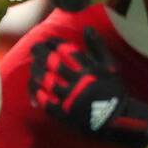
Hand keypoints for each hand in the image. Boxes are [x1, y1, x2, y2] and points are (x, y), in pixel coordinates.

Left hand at [29, 26, 147, 147]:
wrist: (115, 120)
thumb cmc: (112, 90)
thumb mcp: (109, 67)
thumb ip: (97, 47)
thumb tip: (87, 28)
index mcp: (89, 70)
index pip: (65, 50)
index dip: (54, 43)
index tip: (48, 41)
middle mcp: (77, 83)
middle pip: (52, 63)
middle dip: (40, 53)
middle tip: (34, 48)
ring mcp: (69, 99)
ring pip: (45, 81)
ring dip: (36, 71)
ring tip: (33, 65)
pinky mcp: (63, 114)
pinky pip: (45, 101)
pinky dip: (38, 93)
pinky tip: (35, 87)